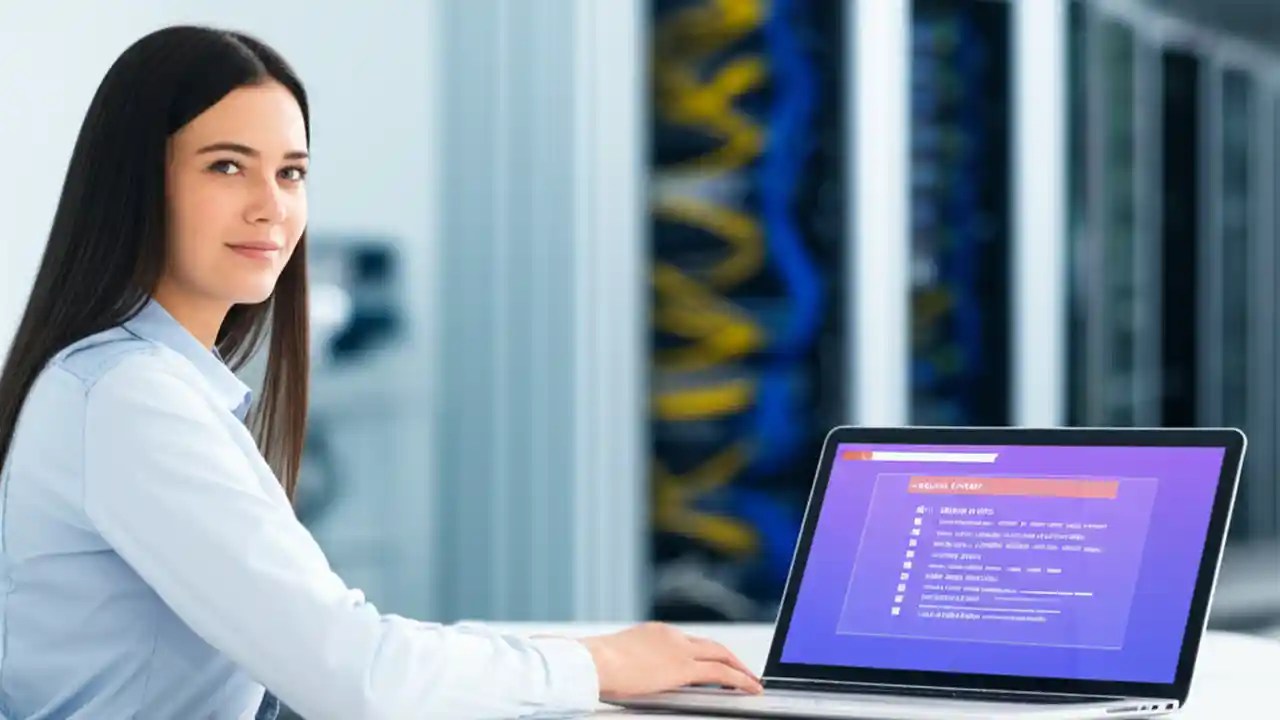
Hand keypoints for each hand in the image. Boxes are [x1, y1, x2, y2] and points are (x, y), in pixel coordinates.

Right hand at [579, 622, 763, 700]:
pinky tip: (749, 688)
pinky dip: (739, 679)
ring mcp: (679, 650)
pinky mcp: (684, 668)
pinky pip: (721, 672)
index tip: (712, 660)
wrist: (593, 661)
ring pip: (721, 655)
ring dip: (739, 668)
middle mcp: (671, 636)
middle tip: (742, 669)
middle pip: (711, 645)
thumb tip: (629, 675)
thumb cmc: (594, 664)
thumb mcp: (617, 659)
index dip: (705, 651)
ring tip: (751, 681)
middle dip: (729, 657)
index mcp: (655, 632)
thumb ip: (632, 663)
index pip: (689, 641)